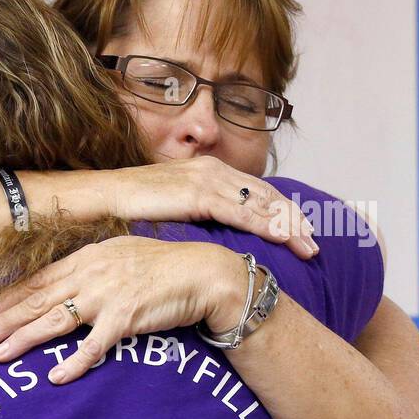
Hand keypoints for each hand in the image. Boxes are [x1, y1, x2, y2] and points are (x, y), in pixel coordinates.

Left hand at [0, 237, 246, 383]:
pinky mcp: (126, 318)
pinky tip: (56, 377)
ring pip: (55, 321)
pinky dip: (74, 362)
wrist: (203, 274)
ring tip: (0, 356)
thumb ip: (95, 265)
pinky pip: (94, 346)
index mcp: (89, 256)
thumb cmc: (166, 266)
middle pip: (39, 300)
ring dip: (24, 339)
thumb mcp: (124, 254)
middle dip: (5, 321)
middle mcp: (92, 273)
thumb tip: (71, 279)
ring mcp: (107, 295)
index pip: (40, 279)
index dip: (10, 297)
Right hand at [100, 157, 317, 258]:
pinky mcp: (199, 194)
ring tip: (309, 248)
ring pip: (262, 205)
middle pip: (268, 197)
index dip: (285, 212)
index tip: (304, 232)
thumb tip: (220, 235)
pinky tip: (285, 239)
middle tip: (315, 245)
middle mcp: (216, 171)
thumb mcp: (177, 207)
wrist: (104, 197)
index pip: (259, 192)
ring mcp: (208, 180)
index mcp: (213, 171)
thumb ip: (202, 213)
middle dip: (295, 221)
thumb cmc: (135, 207)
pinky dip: (267, 226)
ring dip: (289, 227)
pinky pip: (242, 213)